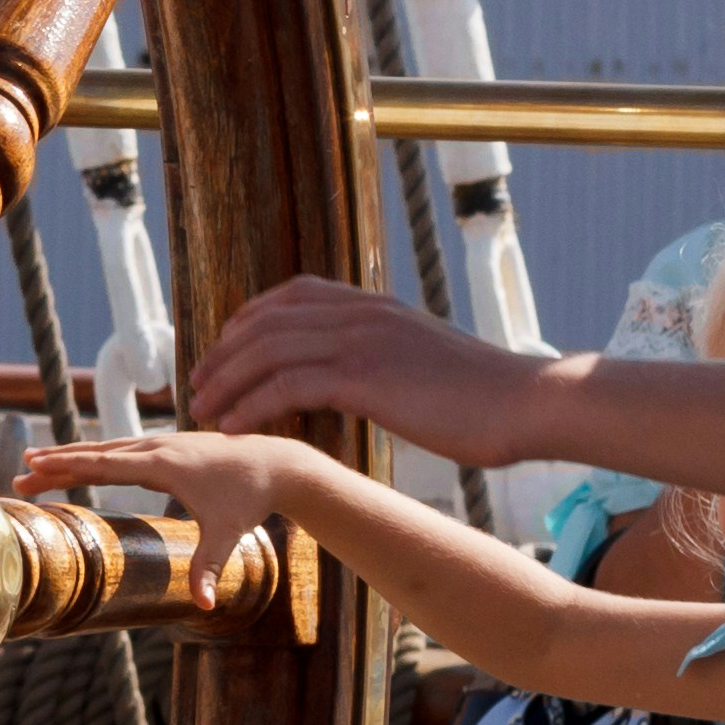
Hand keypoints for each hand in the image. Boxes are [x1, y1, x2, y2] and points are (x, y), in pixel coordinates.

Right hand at [9, 430, 301, 603]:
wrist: (276, 464)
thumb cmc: (249, 499)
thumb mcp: (229, 534)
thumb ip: (209, 566)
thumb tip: (204, 604)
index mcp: (161, 464)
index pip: (102, 463)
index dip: (66, 466)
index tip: (33, 466)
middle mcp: (155, 446)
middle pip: (94, 452)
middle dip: (55, 462)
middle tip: (19, 472)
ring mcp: (160, 442)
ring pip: (105, 447)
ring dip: (70, 455)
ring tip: (37, 463)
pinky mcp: (166, 446)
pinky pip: (119, 448)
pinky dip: (93, 453)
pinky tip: (81, 460)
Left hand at [183, 277, 557, 465]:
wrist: (527, 402)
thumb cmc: (485, 398)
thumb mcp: (424, 361)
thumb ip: (384, 358)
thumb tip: (360, 381)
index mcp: (373, 306)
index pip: (290, 295)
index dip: (247, 321)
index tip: (224, 351)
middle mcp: (360, 313)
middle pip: (265, 324)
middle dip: (223, 355)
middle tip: (197, 386)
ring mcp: (361, 340)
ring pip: (266, 352)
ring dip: (226, 383)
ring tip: (203, 412)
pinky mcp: (365, 376)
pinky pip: (286, 385)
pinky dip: (251, 407)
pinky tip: (233, 429)